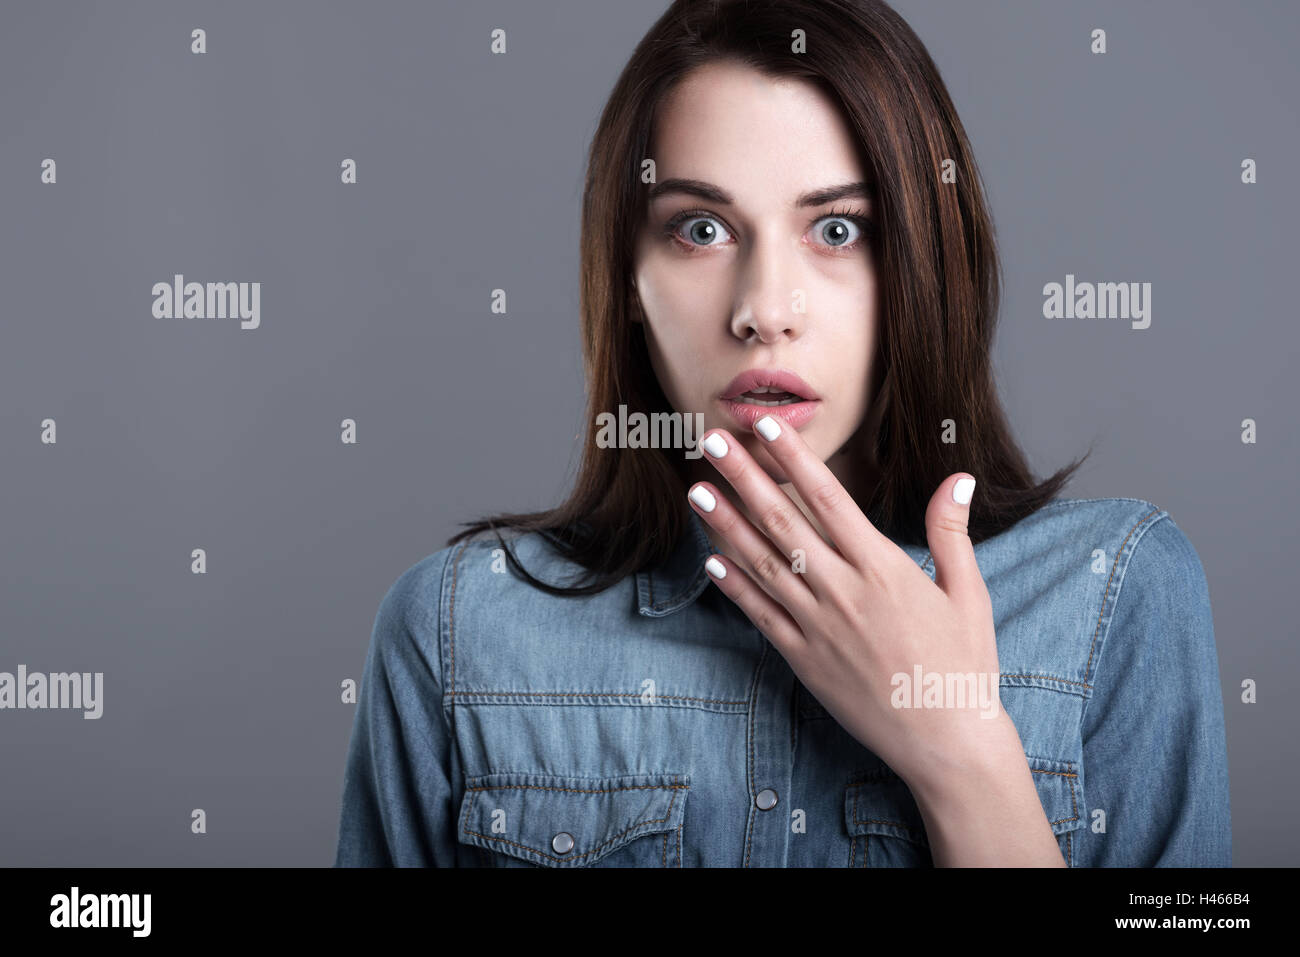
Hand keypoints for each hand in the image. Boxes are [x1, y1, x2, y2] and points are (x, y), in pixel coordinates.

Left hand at [688, 416, 1013, 795]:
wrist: (946, 743)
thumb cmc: (962, 668)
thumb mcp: (968, 594)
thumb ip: (951, 533)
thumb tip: (957, 478)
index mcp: (884, 568)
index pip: (829, 498)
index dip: (793, 457)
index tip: (767, 424)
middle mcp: (844, 592)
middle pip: (784, 522)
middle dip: (745, 477)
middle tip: (713, 441)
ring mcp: (818, 627)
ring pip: (763, 564)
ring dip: (726, 524)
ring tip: (696, 490)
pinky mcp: (803, 660)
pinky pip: (761, 616)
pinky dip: (734, 587)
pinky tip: (711, 559)